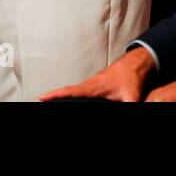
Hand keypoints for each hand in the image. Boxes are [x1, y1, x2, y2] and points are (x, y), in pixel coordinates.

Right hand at [39, 47, 153, 101]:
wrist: (134, 65)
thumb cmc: (131, 77)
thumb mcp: (131, 97)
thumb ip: (128, 106)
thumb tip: (128, 110)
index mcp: (94, 87)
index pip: (71, 91)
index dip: (56, 94)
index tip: (43, 96)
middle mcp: (90, 84)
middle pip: (67, 90)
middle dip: (53, 95)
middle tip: (41, 99)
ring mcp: (91, 84)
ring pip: (72, 90)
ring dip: (60, 93)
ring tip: (50, 98)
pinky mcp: (95, 86)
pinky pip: (78, 90)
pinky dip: (69, 93)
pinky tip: (68, 97)